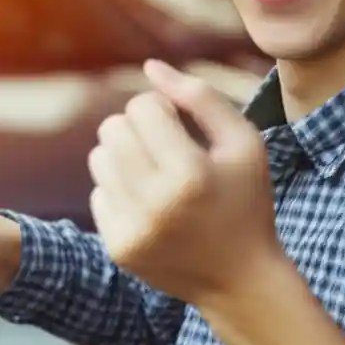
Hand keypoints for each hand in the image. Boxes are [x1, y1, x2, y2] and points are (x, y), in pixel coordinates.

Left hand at [88, 59, 279, 304]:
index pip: (142, 107)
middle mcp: (156, 203)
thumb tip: (150, 65)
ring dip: (125, 155)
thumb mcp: (243, 142)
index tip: (181, 126)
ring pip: (98, 157)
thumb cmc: (246, 200)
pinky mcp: (118, 247)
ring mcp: (133, 229)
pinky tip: (150, 203)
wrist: (240, 280)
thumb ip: (200, 96)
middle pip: (113, 128)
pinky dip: (121, 190)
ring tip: (156, 172)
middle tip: (165, 145)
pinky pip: (98, 192)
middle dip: (137, 127)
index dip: (161, 108)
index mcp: (191, 173)